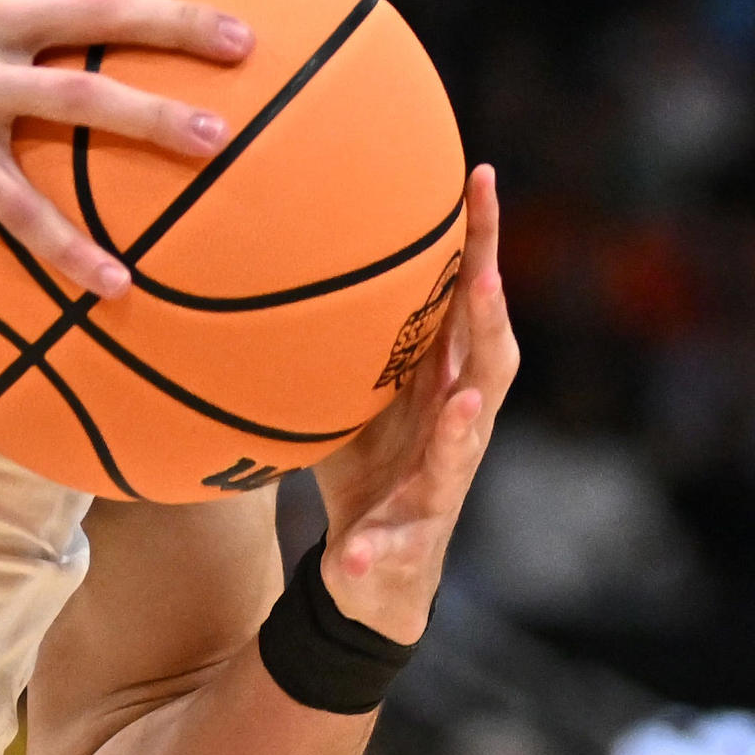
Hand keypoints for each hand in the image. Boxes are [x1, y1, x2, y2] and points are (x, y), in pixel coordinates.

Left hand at [310, 169, 516, 644]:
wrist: (369, 578)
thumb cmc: (367, 473)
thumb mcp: (341, 395)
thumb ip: (326, 340)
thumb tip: (265, 262)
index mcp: (442, 385)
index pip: (470, 304)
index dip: (481, 245)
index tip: (478, 176)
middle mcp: (456, 429)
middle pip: (488, 361)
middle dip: (490, 314)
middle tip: (484, 265)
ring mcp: (438, 491)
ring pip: (462, 453)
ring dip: (465, 427)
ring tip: (466, 397)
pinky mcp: (406, 550)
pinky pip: (389, 548)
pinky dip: (374, 546)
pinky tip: (354, 549)